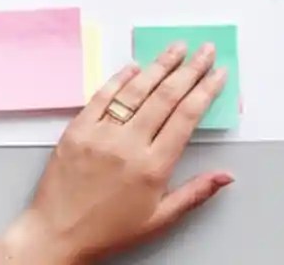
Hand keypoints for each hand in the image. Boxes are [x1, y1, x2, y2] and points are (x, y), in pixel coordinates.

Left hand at [0, 42, 231, 264]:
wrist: (56, 235)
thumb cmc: (109, 230)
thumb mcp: (159, 219)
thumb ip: (195, 193)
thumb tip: (227, 176)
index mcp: (152, 167)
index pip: (186, 117)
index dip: (206, 91)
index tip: (218, 74)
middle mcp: (128, 145)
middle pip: (166, 96)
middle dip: (190, 70)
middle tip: (205, 51)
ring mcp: (100, 134)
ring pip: (136, 91)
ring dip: (159, 65)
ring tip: (177, 48)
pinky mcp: (76, 130)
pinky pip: (101, 96)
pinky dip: (120, 79)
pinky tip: (135, 67)